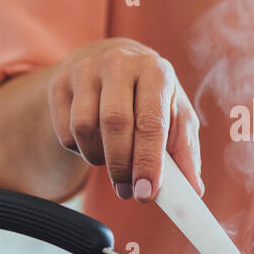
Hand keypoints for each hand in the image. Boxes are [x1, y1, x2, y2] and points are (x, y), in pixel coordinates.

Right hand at [47, 39, 202, 201]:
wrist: (113, 60)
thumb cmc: (151, 96)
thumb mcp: (176, 116)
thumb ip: (186, 152)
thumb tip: (194, 191)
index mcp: (155, 71)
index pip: (150, 122)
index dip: (148, 162)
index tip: (146, 193)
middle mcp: (119, 64)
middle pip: (114, 123)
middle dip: (121, 166)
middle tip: (127, 190)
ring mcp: (85, 70)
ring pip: (84, 128)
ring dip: (98, 157)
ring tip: (112, 161)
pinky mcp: (59, 82)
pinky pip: (65, 131)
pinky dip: (79, 149)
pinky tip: (95, 143)